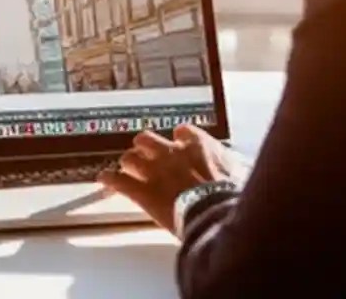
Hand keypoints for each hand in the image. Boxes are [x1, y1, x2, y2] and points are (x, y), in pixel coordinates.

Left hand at [97, 125, 242, 233]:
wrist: (216, 214)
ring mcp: (154, 171)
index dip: (178, 140)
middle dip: (145, 148)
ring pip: (130, 157)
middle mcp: (172, 152)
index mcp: (198, 144)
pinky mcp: (142, 191)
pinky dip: (110, 179)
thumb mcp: (240, 175)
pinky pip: (118, 180)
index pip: (182, 132)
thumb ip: (231, 169)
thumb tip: (240, 173)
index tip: (179, 146)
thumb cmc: (233, 198)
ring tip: (128, 170)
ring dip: (129, 164)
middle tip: (146, 157)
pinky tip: (105, 179)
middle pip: (147, 139)